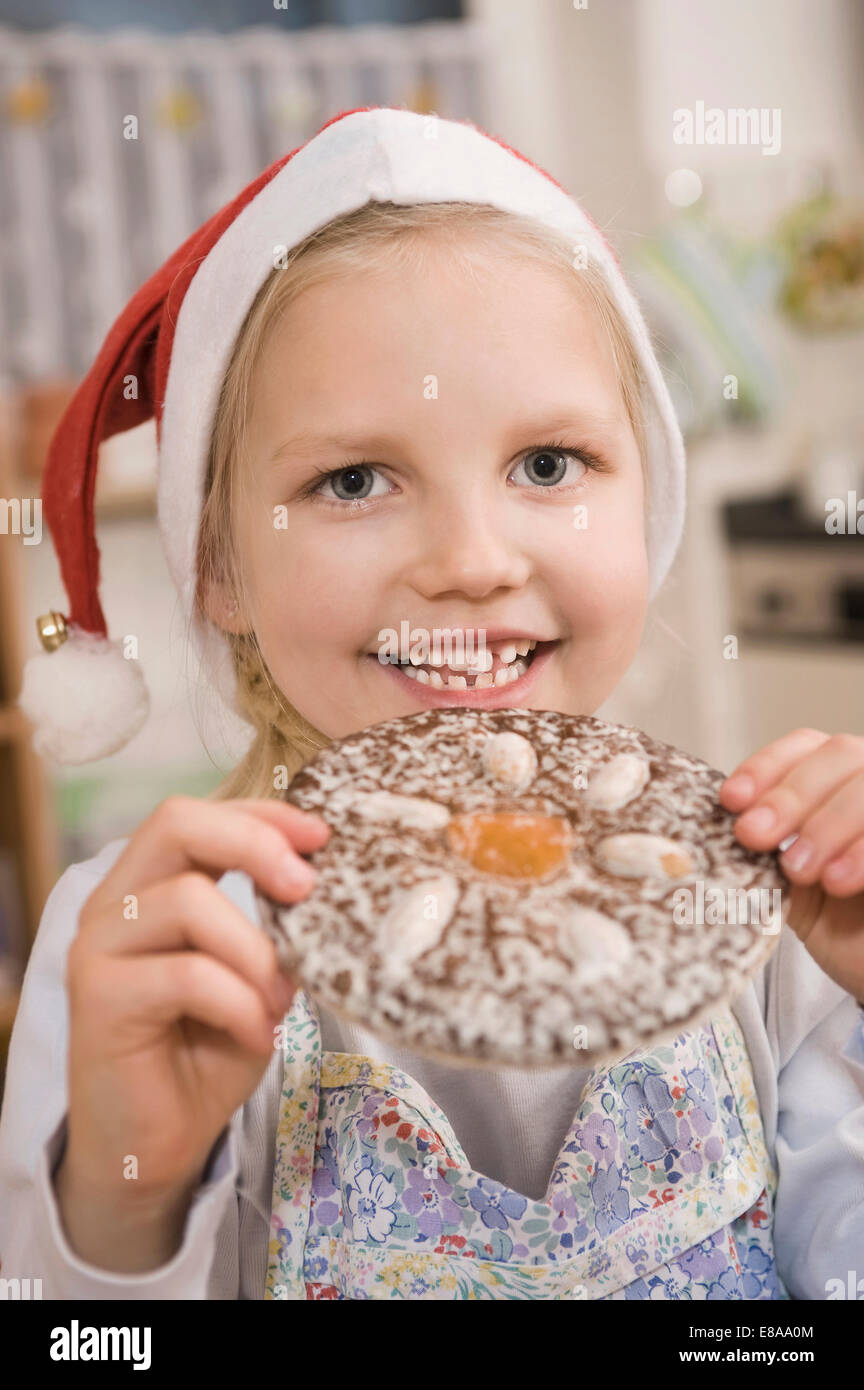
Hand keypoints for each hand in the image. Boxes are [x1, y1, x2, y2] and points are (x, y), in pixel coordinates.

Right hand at [62, 795, 330, 1206]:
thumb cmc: (207, 1050)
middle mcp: (115, 903)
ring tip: (282, 1000)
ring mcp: (100, 947)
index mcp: (150, 884)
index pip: (197, 815)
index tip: (322, 836)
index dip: (261, 814)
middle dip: (254, 843)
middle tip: (306, 889)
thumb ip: (276, 925)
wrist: (157, 1145)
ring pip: (188, 901)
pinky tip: (258, 1036)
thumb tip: (329, 884)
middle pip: (176, 824)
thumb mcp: (257, 974)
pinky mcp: (98, 999)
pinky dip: (240, 1004)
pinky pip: (186, 975)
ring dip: (256, 951)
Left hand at [719, 729, 863, 1002]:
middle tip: (753, 837)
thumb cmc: (837, 925)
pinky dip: (862, 851)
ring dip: (827, 824)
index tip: (731, 800)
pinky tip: (838, 880)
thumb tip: (703, 829)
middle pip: (839, 755)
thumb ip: (761, 849)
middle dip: (789, 795)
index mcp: (840, 781)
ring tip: (798, 871)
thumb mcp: (786, 883)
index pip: (805, 747)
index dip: (767, 766)